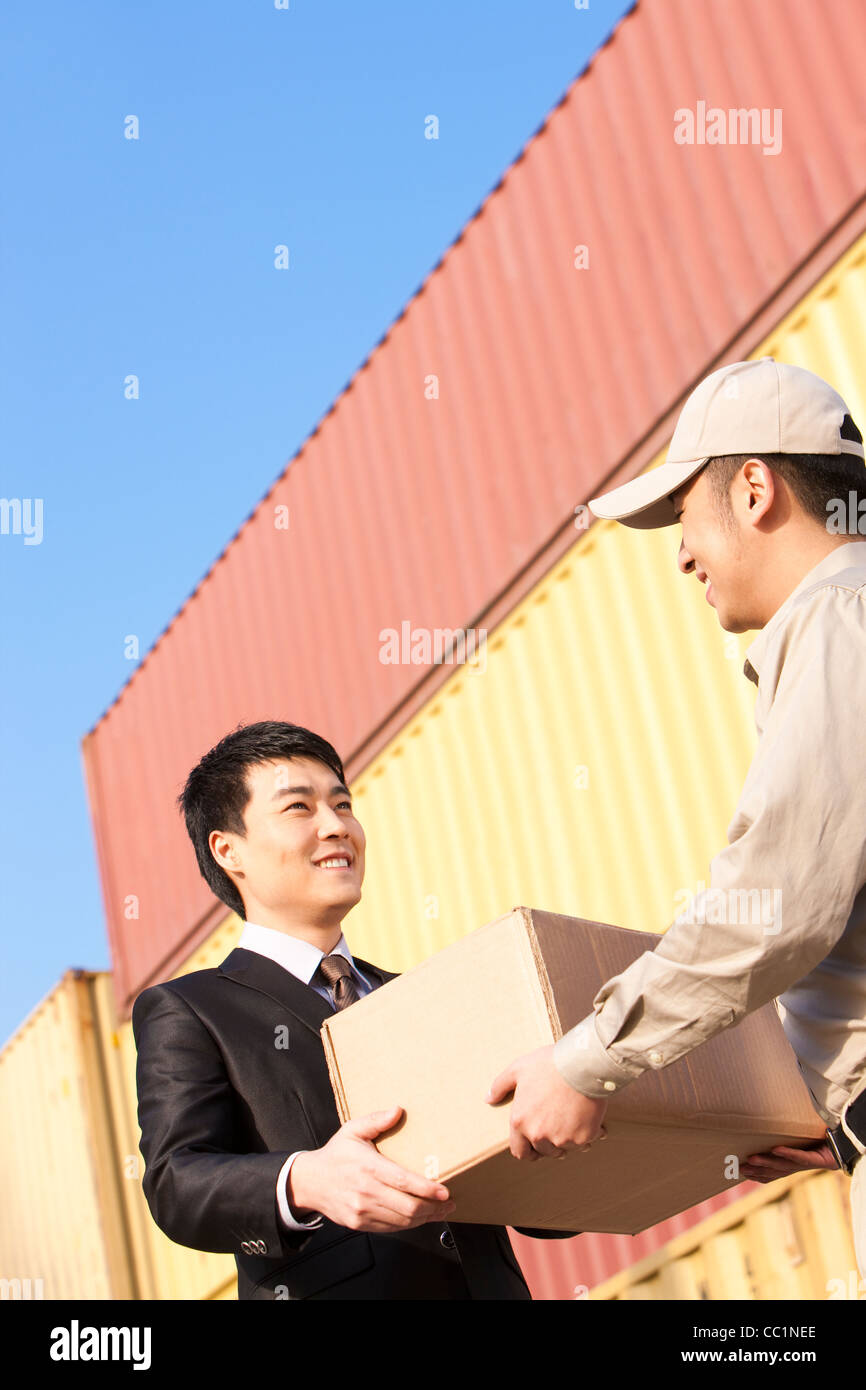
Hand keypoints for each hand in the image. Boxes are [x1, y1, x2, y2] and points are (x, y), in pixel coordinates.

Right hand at [288, 1106, 455, 1231]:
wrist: (309, 1183)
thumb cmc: (335, 1155)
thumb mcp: (352, 1130)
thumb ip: (376, 1120)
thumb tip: (398, 1110)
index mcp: (368, 1168)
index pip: (403, 1182)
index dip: (427, 1189)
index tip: (444, 1191)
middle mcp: (366, 1192)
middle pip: (407, 1207)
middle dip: (433, 1208)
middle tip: (448, 1203)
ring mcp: (362, 1211)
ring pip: (402, 1221)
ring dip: (425, 1219)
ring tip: (439, 1211)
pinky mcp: (360, 1224)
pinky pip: (390, 1228)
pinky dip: (408, 1225)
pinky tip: (419, 1218)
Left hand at [486, 1044, 607, 1159]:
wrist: (581, 1064)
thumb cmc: (549, 1064)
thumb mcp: (519, 1069)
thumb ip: (500, 1086)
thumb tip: (488, 1099)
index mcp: (520, 1122)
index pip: (520, 1152)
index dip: (527, 1149)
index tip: (535, 1144)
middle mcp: (539, 1135)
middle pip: (544, 1151)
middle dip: (550, 1142)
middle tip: (557, 1125)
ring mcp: (563, 1138)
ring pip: (565, 1148)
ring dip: (568, 1139)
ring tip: (573, 1119)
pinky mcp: (584, 1137)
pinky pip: (586, 1142)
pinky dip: (588, 1133)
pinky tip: (590, 1118)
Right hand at [739, 1140, 837, 1183]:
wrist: (843, 1149)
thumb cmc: (821, 1144)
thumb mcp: (800, 1141)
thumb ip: (785, 1136)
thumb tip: (768, 1123)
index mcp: (791, 1166)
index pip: (772, 1173)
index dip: (757, 1175)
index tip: (741, 1170)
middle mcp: (796, 1167)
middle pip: (773, 1171)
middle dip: (757, 1171)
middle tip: (740, 1167)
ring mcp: (805, 1164)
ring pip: (782, 1165)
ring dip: (766, 1163)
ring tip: (751, 1159)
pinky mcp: (816, 1159)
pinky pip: (799, 1157)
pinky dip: (788, 1154)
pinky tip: (776, 1149)